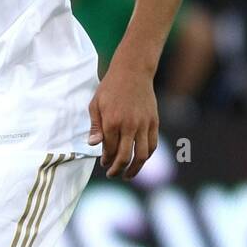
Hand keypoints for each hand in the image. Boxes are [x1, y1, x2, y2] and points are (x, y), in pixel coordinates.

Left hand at [88, 62, 157, 179]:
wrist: (133, 71)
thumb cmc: (110, 87)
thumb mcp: (95, 104)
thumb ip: (95, 127)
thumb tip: (93, 145)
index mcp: (112, 122)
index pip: (109, 150)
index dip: (106, 160)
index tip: (104, 164)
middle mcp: (129, 125)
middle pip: (125, 157)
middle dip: (117, 169)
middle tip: (112, 174)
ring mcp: (144, 124)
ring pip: (141, 155)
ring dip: (134, 169)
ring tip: (128, 175)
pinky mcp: (154, 122)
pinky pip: (152, 145)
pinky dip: (146, 156)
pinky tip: (140, 160)